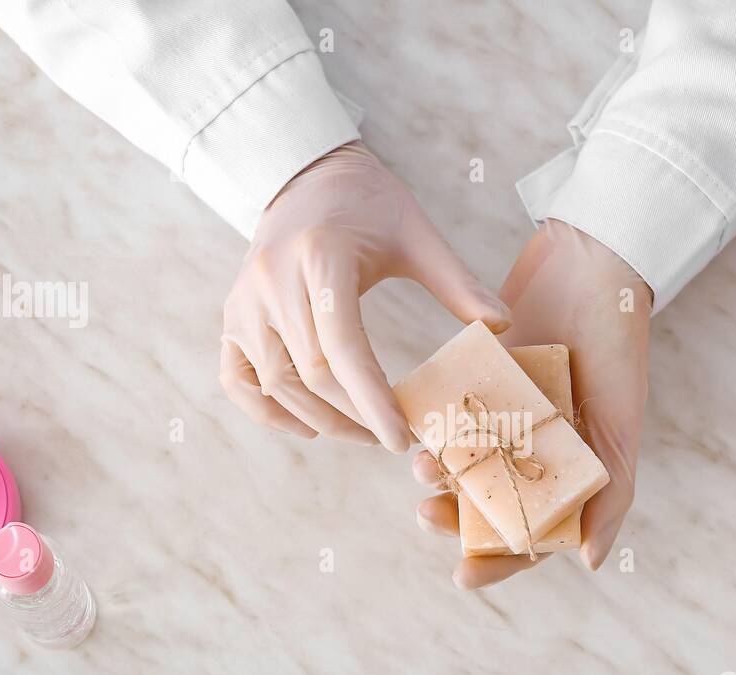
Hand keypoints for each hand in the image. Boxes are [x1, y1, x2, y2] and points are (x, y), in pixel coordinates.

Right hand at [219, 141, 510, 450]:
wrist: (307, 174)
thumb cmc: (368, 204)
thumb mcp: (417, 235)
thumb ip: (457, 282)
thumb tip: (503, 326)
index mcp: (321, 258)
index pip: (342, 348)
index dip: (371, 401)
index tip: (400, 438)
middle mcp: (273, 280)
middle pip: (310, 374)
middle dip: (353, 417)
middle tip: (391, 437)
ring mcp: (245, 300)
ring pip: (275, 384)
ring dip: (319, 420)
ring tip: (361, 432)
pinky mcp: (232, 315)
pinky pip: (236, 380)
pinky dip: (266, 412)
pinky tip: (306, 425)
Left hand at [414, 219, 651, 587]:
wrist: (591, 265)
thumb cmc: (618, 348)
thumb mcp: (621, 427)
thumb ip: (612, 495)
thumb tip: (588, 563)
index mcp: (572, 471)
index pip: (531, 534)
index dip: (497, 562)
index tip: (459, 574)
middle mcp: (536, 450)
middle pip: (488, 505)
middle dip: (454, 519)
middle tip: (426, 515)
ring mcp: (506, 416)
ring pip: (462, 464)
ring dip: (438, 475)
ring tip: (422, 466)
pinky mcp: (478, 379)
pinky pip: (447, 414)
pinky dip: (430, 429)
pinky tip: (412, 432)